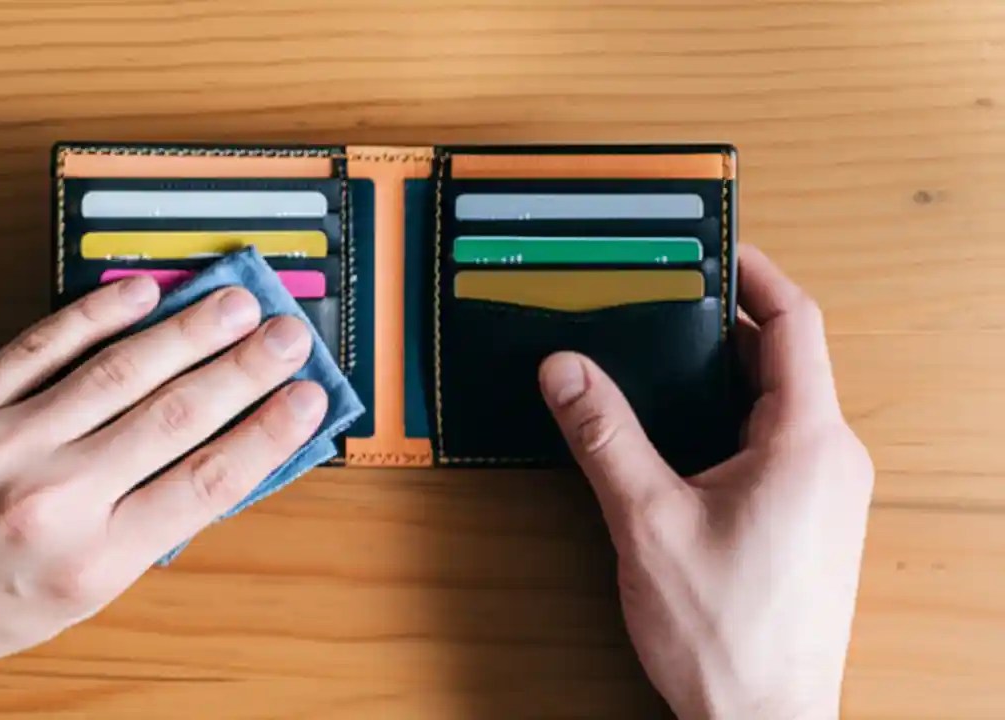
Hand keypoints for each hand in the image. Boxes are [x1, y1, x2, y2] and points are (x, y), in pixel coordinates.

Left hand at [0, 277, 327, 718]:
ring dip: (187, 331)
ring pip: (117, 371)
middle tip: (288, 333)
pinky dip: (94, 314)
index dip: (269, 432)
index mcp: (91, 562)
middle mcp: (53, 500)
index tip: (310, 398)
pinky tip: (140, 291)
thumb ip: (141, 534)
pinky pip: (38, 346)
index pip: (207, 483)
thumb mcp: (70, 601)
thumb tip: (212, 466)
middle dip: (244, 368)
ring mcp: (3, 445)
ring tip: (235, 300)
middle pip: (175, 416)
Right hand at [538, 246, 873, 719]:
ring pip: (777, 403)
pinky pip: (775, 443)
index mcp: (808, 442)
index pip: (795, 324)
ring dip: (722, 376)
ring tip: (655, 359)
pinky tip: (675, 435)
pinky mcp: (808, 519)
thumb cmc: (726, 634)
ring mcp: (824, 491)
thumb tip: (565, 368)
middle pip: (784, 358)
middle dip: (721, 324)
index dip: (755, 274)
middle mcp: (830, 458)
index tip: (713, 246)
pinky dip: (729, 420)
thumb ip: (605, 436)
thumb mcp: (649, 522)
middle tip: (656, 302)